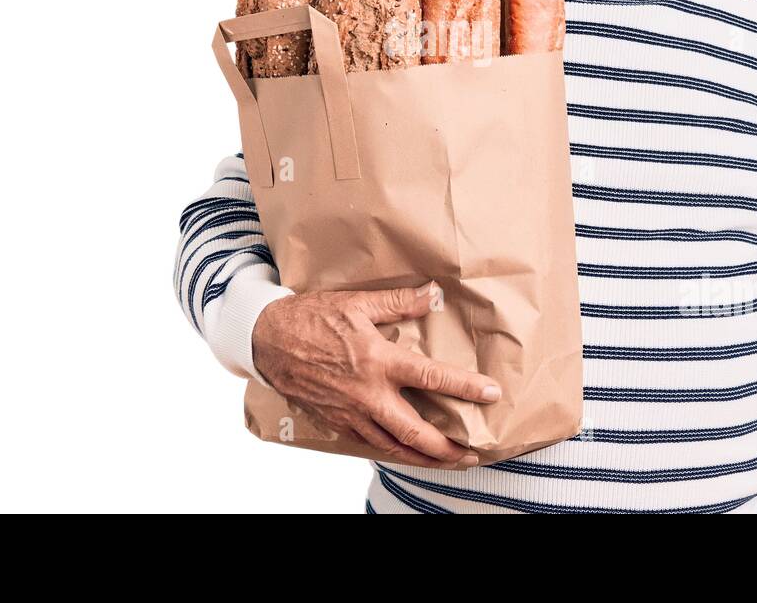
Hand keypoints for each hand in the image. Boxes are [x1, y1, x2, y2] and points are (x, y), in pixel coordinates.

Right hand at [251, 281, 500, 468]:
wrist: (266, 340)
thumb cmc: (310, 318)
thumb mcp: (357, 303)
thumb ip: (399, 303)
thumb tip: (432, 295)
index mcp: (378, 361)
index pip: (431, 377)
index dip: (464, 387)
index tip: (491, 393)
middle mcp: (368, 394)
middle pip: (416, 432)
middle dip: (448, 448)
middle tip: (473, 453)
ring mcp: (351, 413)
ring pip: (394, 446)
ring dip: (424, 458)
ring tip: (448, 462)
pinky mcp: (336, 422)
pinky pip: (370, 443)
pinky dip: (393, 451)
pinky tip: (406, 452)